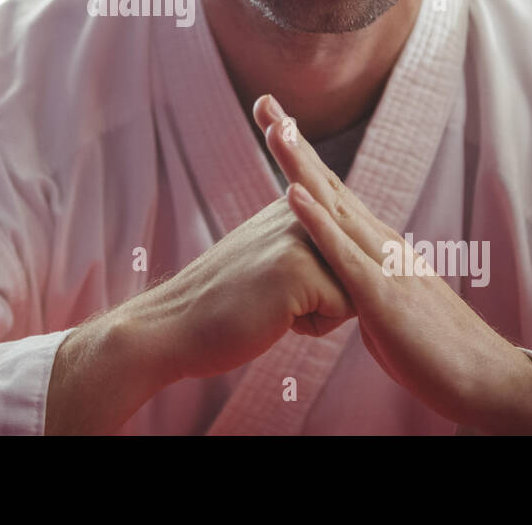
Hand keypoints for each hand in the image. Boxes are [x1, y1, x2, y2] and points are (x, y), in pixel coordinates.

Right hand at [119, 192, 356, 383]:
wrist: (173, 327)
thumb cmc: (224, 304)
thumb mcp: (270, 256)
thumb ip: (307, 243)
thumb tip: (358, 253)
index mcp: (295, 203)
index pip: (348, 250)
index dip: (320, 281)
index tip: (276, 278)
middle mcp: (301, 209)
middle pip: (356, 269)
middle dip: (324, 297)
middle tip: (270, 295)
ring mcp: (301, 235)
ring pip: (354, 290)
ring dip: (319, 312)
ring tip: (271, 304)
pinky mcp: (301, 269)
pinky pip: (343, 312)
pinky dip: (311, 327)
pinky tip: (271, 316)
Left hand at [253, 94, 531, 434]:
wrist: (486, 381)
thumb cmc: (434, 350)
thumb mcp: (385, 306)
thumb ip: (360, 284)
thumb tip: (337, 279)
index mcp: (379, 245)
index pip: (333, 190)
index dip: (302, 156)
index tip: (273, 121)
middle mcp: (382, 242)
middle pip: (330, 183)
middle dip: (295, 143)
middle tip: (265, 102)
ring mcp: (385, 264)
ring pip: (336, 205)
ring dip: (302, 166)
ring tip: (274, 129)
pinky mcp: (384, 296)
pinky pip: (345, 253)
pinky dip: (317, 220)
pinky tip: (293, 194)